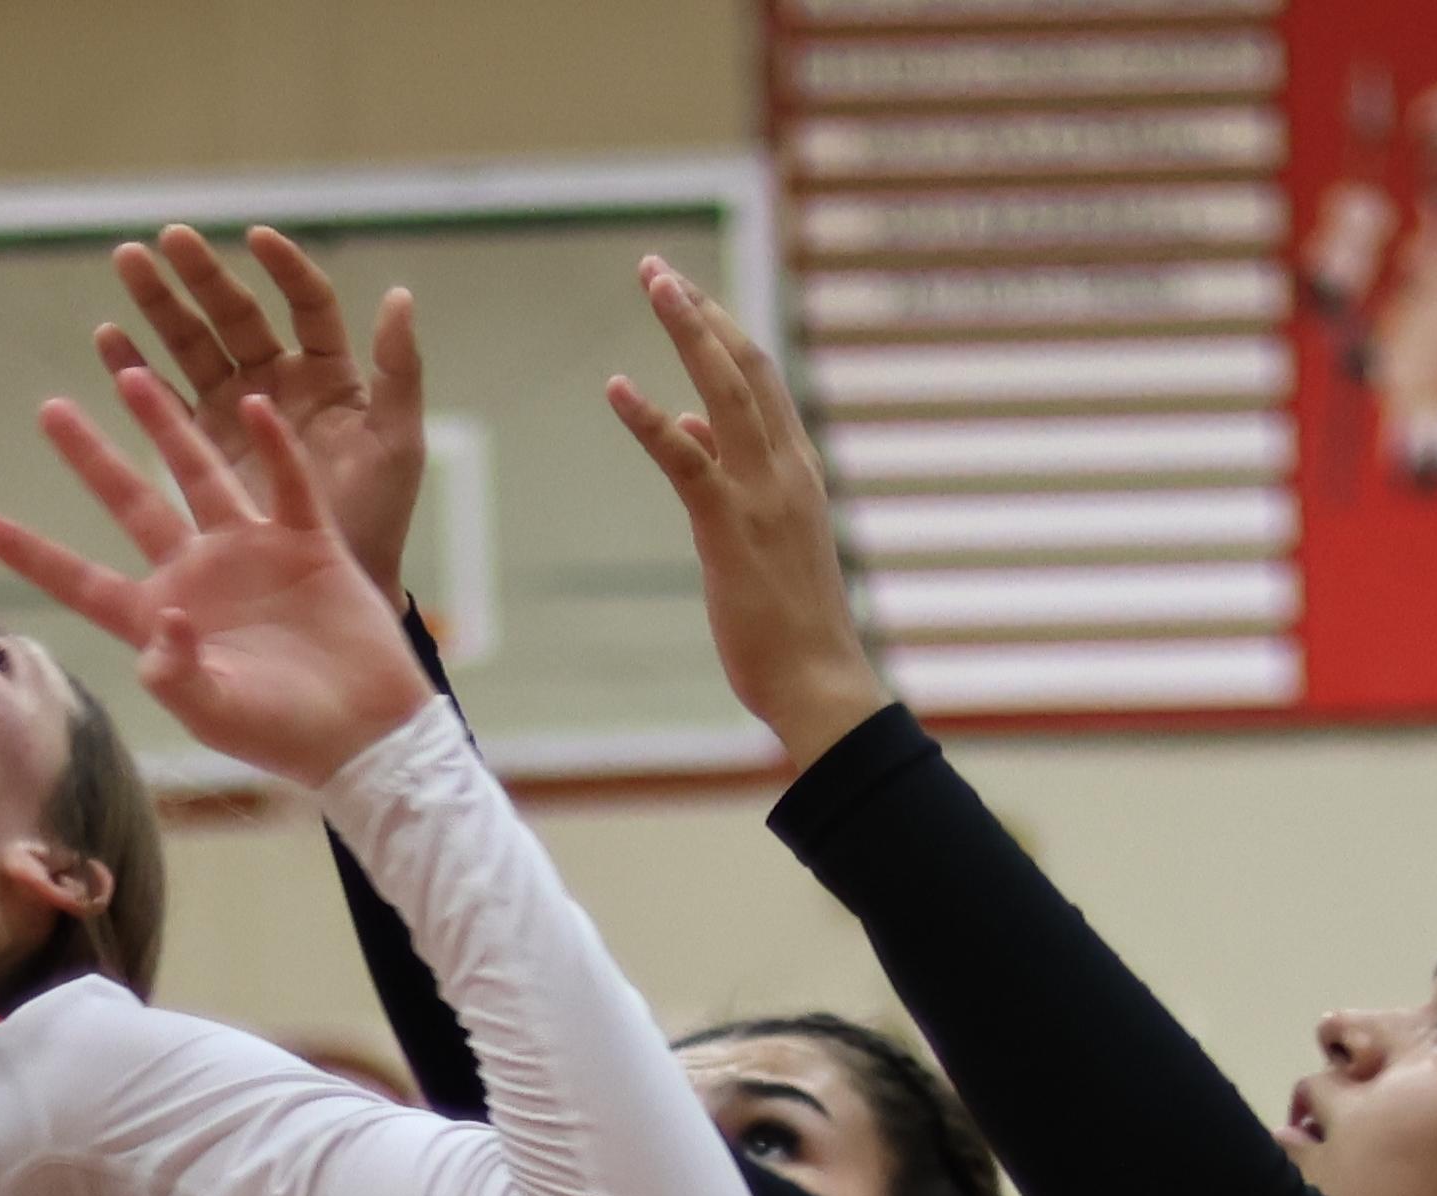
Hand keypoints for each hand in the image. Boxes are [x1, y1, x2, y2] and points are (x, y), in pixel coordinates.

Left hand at [0, 370, 429, 793]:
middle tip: (50, 410)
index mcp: (165, 621)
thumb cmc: (288, 736)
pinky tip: (253, 403)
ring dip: (167, 425)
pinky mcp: (305, 541)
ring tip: (132, 373)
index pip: (85, 583)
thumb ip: (178, 675)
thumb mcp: (220, 714)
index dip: (36, 555)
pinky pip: (286, 479)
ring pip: (199, 473)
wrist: (367, 732)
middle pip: (132, 505)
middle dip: (91, 458)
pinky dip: (272, 444)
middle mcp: (199, 577)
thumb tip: (162, 618)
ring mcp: (252, 553)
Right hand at [98, 225, 424, 615]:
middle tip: (169, 238)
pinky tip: (108, 339)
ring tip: (128, 262)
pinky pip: (165, 398)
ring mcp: (236, 411)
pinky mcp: (203, 448)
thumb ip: (399, 372)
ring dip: (160, 304)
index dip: (284, 269)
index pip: (305, 303)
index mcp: (328, 372)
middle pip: (236, 313)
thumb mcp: (398, 446)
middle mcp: (277, 380)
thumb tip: (399, 295)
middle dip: (202, 275)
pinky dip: (136, 369)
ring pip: (194, 343)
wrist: (337, 585)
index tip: (256, 240)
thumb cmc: (378, 520)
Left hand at [604, 260, 887, 771]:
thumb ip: (730, 480)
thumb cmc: (790, 628)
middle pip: (746, 365)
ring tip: (653, 282)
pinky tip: (617, 387)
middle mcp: (787, 469)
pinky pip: (685, 459)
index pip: (762, 382)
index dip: (724, 331)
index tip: (689, 295)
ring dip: (688, 329)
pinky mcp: (730, 528)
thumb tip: (691, 428)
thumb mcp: (764, 542)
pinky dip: (649, 418)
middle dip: (702, 311)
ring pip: (725, 389)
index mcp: (797, 472)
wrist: (819, 685)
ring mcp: (762, 495)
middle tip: (657, 269)